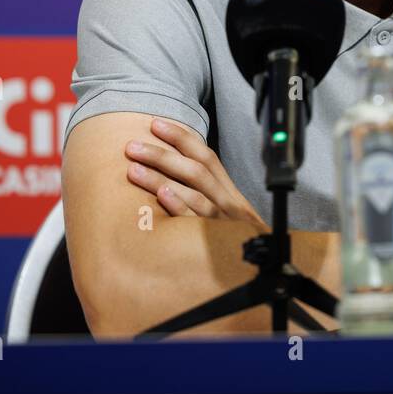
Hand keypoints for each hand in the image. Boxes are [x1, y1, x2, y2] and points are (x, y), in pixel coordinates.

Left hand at [124, 118, 266, 229]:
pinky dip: (180, 205)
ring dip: (161, 177)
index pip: (205, 156)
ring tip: (133, 169)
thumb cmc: (234, 239)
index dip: (181, 138)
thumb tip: (169, 176)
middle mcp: (226, 200)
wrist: (260, 269)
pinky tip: (162, 195)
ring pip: (193, 191)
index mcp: (227, 190)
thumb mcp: (225, 212)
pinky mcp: (215, 241)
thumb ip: (205, 194)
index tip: (155, 124)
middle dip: (163, 154)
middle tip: (132, 146)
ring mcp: (222, 220)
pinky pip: (196, 220)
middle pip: (196, 169)